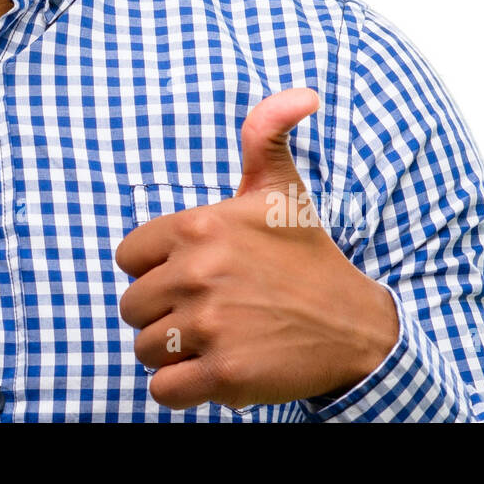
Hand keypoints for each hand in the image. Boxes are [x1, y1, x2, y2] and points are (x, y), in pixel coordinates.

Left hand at [115, 88, 398, 409]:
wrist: (355, 325)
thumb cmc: (306, 255)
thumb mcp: (282, 188)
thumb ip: (266, 134)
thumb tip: (303, 93)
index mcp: (199, 225)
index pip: (128, 257)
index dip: (155, 270)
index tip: (194, 273)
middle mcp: (199, 272)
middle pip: (132, 306)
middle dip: (162, 313)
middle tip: (208, 310)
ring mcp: (211, 325)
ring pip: (144, 348)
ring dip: (173, 352)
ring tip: (215, 338)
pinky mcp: (224, 374)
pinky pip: (162, 390)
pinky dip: (181, 388)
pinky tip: (214, 370)